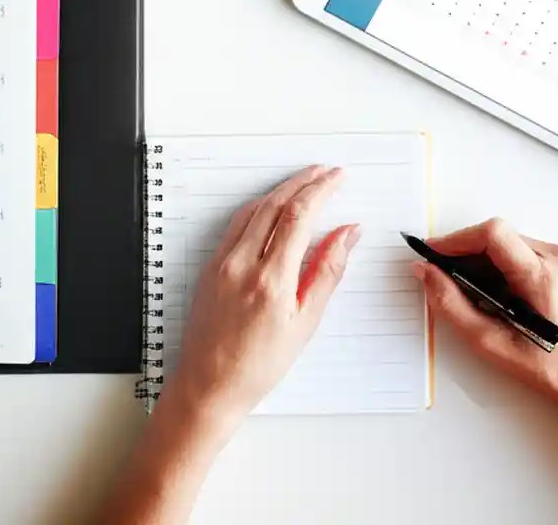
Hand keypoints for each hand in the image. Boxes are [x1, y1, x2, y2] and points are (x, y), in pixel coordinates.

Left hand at [163, 165, 360, 425]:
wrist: (209, 385)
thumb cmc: (259, 365)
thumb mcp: (305, 322)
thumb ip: (327, 271)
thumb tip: (347, 233)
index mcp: (271, 280)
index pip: (299, 216)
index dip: (321, 190)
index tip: (338, 178)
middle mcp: (242, 265)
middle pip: (275, 204)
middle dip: (303, 182)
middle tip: (326, 172)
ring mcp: (222, 263)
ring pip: (253, 210)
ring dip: (280, 190)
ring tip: (304, 182)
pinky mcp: (210, 267)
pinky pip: (235, 225)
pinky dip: (258, 207)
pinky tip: (272, 207)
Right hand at [413, 218, 557, 402]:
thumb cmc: (548, 365)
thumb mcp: (489, 342)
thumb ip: (451, 305)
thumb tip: (425, 273)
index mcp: (542, 277)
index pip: (493, 234)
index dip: (457, 239)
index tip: (433, 254)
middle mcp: (557, 259)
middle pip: (497, 235)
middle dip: (464, 252)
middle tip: (445, 277)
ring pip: (506, 240)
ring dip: (481, 258)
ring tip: (472, 290)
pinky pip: (519, 248)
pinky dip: (498, 263)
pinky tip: (494, 289)